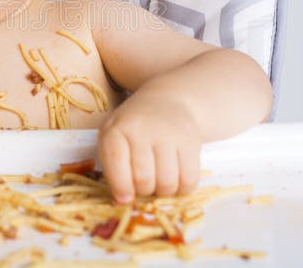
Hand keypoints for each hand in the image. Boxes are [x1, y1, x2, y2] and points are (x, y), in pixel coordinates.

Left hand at [97, 89, 201, 203]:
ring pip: (168, 183)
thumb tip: (123, 201)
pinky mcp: (190, 141)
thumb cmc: (133, 127)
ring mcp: (168, 134)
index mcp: (117, 129)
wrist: (165, 101)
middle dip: (144, 191)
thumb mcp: (113, 137)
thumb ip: (112, 167)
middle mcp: (142, 129)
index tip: (125, 198)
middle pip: (144, 179)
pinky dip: (183, 189)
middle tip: (145, 185)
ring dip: (164, 192)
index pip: (116, 162)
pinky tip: (177, 180)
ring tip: (160, 182)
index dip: (120, 187)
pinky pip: (189, 179)